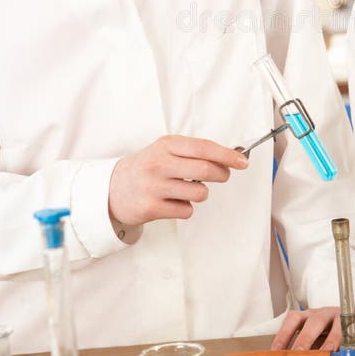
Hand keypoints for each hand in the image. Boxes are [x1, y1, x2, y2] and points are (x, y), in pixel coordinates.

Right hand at [108, 135, 247, 226]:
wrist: (112, 188)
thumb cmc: (147, 167)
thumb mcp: (165, 150)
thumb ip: (193, 152)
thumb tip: (229, 158)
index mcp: (166, 145)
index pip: (203, 148)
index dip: (227, 155)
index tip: (242, 161)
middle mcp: (159, 163)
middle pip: (205, 170)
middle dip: (221, 174)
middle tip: (223, 175)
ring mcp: (154, 186)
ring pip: (199, 193)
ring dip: (201, 193)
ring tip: (188, 189)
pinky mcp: (151, 208)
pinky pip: (186, 210)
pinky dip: (186, 207)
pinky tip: (173, 202)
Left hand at [271, 306, 354, 351]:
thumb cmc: (336, 332)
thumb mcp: (320, 338)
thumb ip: (310, 350)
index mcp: (311, 316)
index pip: (294, 319)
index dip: (284, 334)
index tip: (276, 352)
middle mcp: (326, 312)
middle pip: (314, 321)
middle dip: (306, 338)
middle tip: (300, 354)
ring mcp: (346, 312)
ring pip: (339, 322)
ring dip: (334, 339)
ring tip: (329, 354)